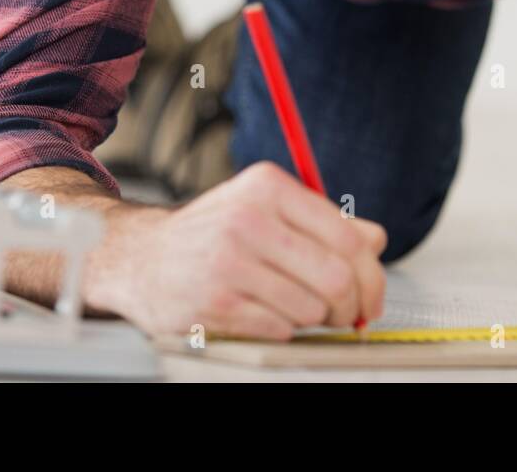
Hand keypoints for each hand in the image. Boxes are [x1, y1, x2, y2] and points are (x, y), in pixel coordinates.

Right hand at [88, 161, 387, 339]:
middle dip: (352, 305)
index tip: (372, 294)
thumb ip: (324, 222)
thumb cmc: (211, 234)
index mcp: (267, 187)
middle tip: (348, 315)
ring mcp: (229, 262)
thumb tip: (376, 239)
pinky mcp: (215, 301)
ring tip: (295, 308)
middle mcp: (248, 219)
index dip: (372, 274)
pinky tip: (265, 314)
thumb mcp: (266, 210)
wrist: (140, 257)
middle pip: (336, 276)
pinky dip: (283, 329)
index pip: (347, 237)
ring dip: (313, 318)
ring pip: (311, 307)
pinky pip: (280, 328)